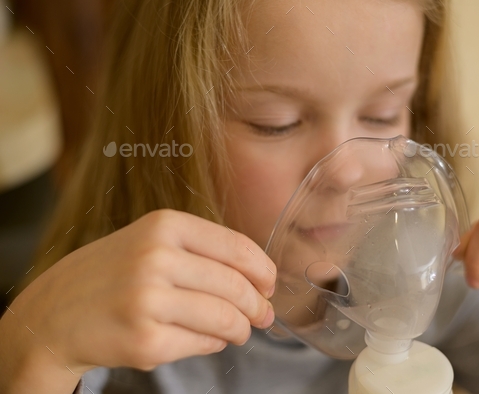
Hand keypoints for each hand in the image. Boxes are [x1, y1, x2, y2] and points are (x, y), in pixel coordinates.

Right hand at [3, 209, 275, 376]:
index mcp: (164, 226)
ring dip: (241, 329)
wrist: (54, 313)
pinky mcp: (145, 340)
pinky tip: (209, 339)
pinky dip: (214, 344)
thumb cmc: (112, 275)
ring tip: (241, 331)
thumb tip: (259, 282)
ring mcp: (148, 300)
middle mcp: (156, 258)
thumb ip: (202, 253)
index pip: (237, 248)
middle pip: (236, 286)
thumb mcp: (151, 242)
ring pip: (225, 318)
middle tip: (264, 315)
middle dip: (258, 305)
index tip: (270, 284)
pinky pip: (202, 343)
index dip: (263, 270)